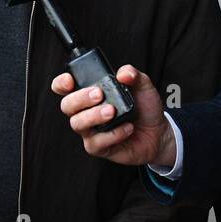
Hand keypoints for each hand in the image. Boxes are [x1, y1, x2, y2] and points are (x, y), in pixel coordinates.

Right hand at [52, 64, 176, 167]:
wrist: (159, 133)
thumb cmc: (145, 108)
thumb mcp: (143, 86)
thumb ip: (133, 75)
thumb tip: (123, 74)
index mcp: (90, 93)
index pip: (64, 88)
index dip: (61, 83)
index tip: (70, 81)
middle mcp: (86, 111)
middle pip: (67, 105)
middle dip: (80, 98)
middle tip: (99, 94)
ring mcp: (90, 130)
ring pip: (77, 124)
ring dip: (93, 116)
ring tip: (112, 111)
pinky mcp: (99, 147)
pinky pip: (96, 142)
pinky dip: (112, 134)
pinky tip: (127, 128)